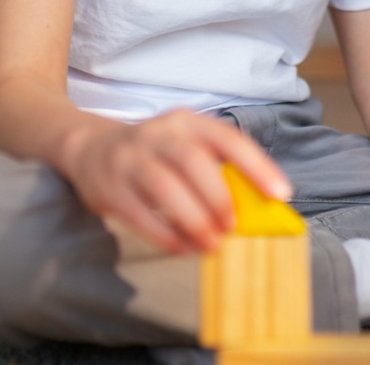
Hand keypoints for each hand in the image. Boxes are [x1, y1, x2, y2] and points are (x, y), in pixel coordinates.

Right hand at [62, 108, 290, 253]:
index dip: (256, 165)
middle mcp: (158, 134)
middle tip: (233, 227)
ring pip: (164, 187)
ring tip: (212, 245)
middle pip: (192, 161)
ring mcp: (130, 159)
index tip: (280, 193)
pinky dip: (165, 235)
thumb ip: (216, 167)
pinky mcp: (109, 188)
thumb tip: (257, 206)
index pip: (227, 138)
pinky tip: (184, 249)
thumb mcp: (184, 144)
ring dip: (194, 219)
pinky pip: (139, 213)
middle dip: (219, 197)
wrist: (89, 148)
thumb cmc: (154, 152)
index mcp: (187, 121)